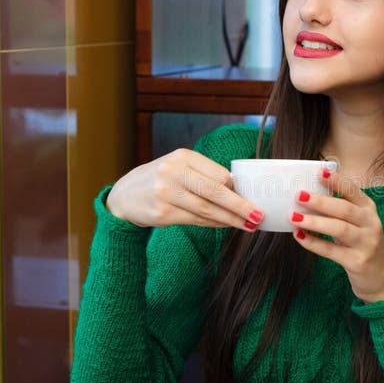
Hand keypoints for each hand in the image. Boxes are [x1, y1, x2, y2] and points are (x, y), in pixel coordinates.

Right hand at [106, 149, 263, 230]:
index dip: (236, 188)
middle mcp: (174, 172)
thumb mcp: (180, 167)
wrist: (125, 195)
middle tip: (259, 216)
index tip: (251, 198)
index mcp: (183, 156)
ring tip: (248, 225)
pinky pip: (196, 221)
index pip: (219, 174)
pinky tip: (225, 226)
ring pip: (207, 209)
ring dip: (231, 219)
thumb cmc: (161, 180)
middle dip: (241, 206)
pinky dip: (214, 224)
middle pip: (216, 192)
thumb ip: (204, 175)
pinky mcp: (162, 213)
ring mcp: (166, 193)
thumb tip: (239, 192)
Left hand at [290, 169, 383, 302]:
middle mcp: (370, 224)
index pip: (353, 191)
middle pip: (344, 209)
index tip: (319, 172)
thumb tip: (308, 195)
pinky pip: (331, 251)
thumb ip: (340, 210)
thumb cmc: (362, 243)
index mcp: (368, 209)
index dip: (336, 181)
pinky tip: (299, 236)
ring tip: (294, 216)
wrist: (382, 277)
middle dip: (321, 201)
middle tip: (299, 195)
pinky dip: (313, 243)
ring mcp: (366, 244)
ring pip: (339, 229)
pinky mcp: (357, 262)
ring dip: (315, 222)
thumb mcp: (358, 223)